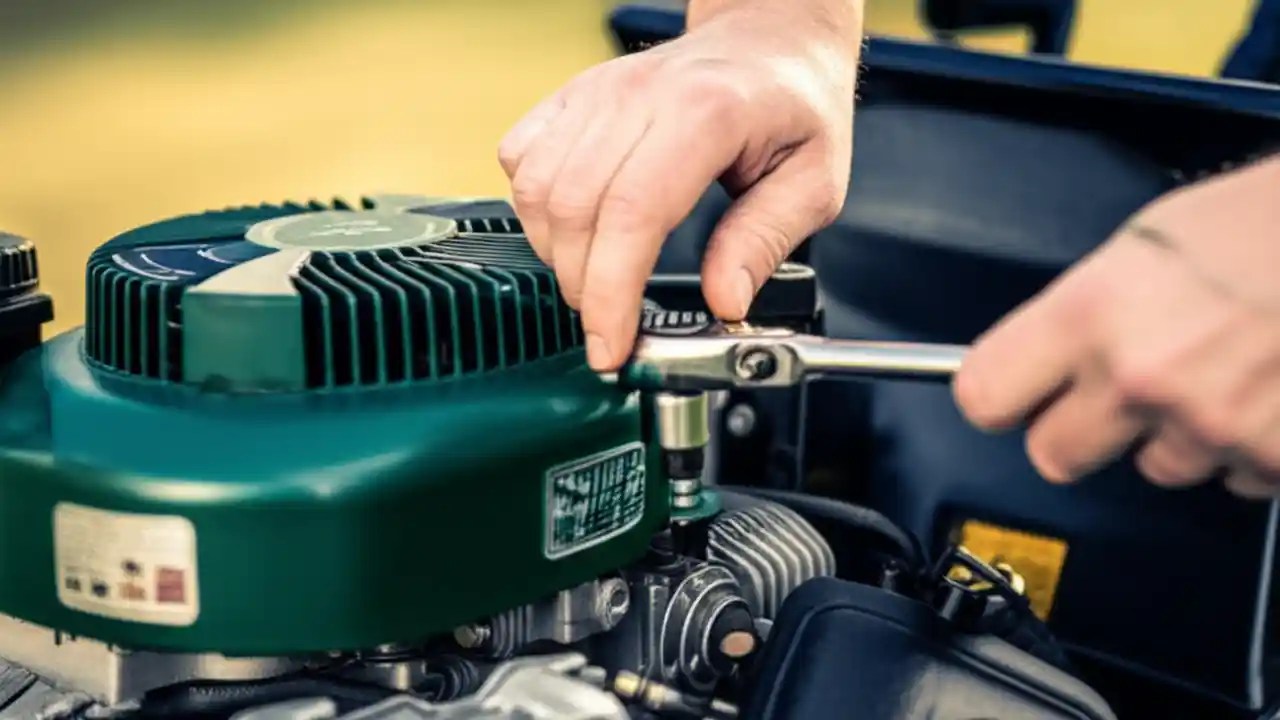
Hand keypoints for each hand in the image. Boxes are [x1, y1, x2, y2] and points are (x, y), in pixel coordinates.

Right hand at [497, 0, 860, 369]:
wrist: (767, 41)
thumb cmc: (793, 104)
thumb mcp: (815, 181)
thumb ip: (765, 241)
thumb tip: (724, 301)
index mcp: (706, 114)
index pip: (633, 214)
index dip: (611, 292)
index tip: (611, 345)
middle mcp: (640, 96)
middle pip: (574, 209)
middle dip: (583, 288)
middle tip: (611, 325)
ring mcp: (598, 92)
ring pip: (536, 188)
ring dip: (554, 253)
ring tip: (595, 280)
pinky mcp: (572, 95)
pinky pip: (520, 157)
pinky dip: (532, 209)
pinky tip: (571, 230)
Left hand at [953, 154, 1279, 497]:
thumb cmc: (1265, 222)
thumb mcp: (1146, 242)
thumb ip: (1083, 311)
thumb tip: (1044, 354)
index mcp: (1093, 313)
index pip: (984, 396)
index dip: (999, 395)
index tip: (1010, 392)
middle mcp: (1140, 379)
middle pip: (1054, 454)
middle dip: (1076, 429)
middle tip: (1113, 391)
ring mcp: (1207, 426)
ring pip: (1152, 468)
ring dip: (1173, 434)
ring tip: (1215, 370)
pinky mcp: (1270, 460)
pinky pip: (1230, 478)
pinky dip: (1241, 447)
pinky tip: (1260, 391)